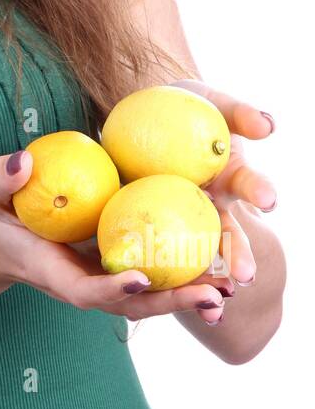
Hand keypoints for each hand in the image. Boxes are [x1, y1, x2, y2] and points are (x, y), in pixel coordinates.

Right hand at [0, 149, 229, 322]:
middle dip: (171, 304)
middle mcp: (85, 284)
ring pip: (151, 296)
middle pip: (132, 305)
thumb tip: (24, 161)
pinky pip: (155, 274)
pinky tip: (219, 262)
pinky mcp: (118, 266)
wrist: (2, 240)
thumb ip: (0, 178)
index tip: (138, 279)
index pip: (83, 290)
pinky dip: (185, 274)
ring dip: (188, 296)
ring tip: (228, 289)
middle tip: (212, 297)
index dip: (111, 289)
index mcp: (53, 272)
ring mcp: (104, 279)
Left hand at [168, 79, 276, 290]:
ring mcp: (182, 220)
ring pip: (196, 255)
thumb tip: (270, 126)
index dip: (259, 193)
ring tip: (212, 309)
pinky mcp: (149, 229)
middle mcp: (210, 205)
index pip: (248, 186)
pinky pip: (151, 254)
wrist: (138, 114)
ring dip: (206, 283)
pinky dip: (155, 277)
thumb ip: (239, 111)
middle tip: (244, 276)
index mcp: (228, 177)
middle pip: (228, 233)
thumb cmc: (180, 104)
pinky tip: (150, 293)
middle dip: (238, 257)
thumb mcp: (208, 99)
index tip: (269, 200)